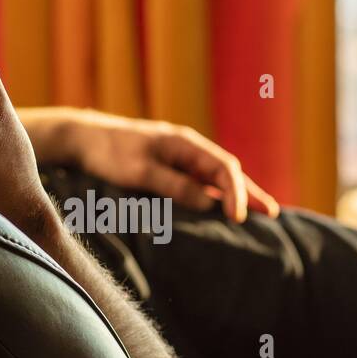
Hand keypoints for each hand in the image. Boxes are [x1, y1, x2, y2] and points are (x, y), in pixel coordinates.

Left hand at [20, 108, 278, 223]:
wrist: (83, 138)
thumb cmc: (108, 153)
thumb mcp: (139, 172)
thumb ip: (174, 185)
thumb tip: (210, 201)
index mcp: (185, 144)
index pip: (223, 168)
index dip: (236, 193)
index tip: (239, 219)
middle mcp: (187, 148)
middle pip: (228, 171)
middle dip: (250, 193)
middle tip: (273, 216)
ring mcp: (180, 158)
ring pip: (217, 177)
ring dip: (237, 194)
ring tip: (260, 214)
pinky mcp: (170, 167)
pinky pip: (201, 182)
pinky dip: (218, 194)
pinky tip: (224, 208)